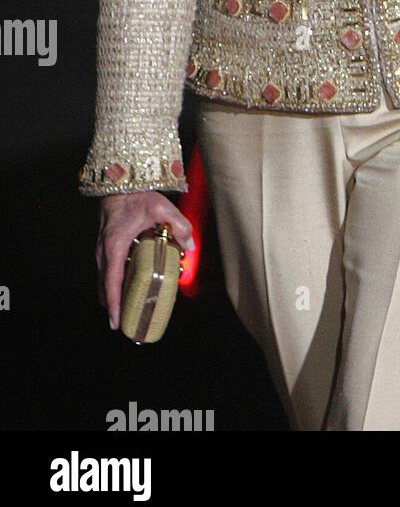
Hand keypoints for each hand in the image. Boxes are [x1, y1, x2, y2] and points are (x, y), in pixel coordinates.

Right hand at [96, 192, 194, 330]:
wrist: (120, 182)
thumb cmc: (139, 196)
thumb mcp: (163, 208)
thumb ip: (179, 226)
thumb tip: (190, 247)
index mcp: (115, 246)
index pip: (112, 281)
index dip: (113, 303)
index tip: (116, 321)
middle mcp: (104, 252)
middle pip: (105, 286)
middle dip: (112, 307)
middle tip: (123, 325)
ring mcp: (102, 250)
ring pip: (104, 280)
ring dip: (111, 297)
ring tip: (124, 313)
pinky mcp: (105, 247)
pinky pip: (107, 272)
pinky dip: (112, 285)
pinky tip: (124, 290)